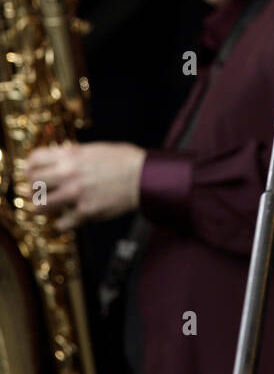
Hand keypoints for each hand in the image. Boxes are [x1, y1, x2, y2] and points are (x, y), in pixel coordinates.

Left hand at [24, 142, 146, 230]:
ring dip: (43, 207)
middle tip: (39, 191)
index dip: (30, 167)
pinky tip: (69, 217)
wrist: (144, 176)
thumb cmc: (124, 160)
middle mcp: (68, 174)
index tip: (32, 172)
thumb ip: (73, 156)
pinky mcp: (84, 212)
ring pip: (39, 207)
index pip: (34, 160)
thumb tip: (56, 162)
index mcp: (71, 155)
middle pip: (31, 184)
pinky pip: (60, 224)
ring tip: (51, 206)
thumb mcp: (95, 149)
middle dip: (32, 189)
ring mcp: (75, 195)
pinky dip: (62, 222)